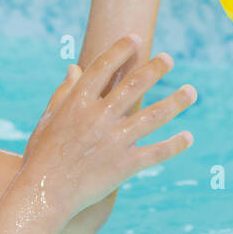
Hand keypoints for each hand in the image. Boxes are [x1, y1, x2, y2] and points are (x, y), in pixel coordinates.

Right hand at [18, 35, 195, 219]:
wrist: (44, 194)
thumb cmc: (41, 156)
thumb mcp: (48, 120)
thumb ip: (63, 93)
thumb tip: (73, 68)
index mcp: (77, 104)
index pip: (102, 68)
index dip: (120, 50)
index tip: (135, 39)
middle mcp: (98, 118)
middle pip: (134, 86)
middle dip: (155, 69)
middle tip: (169, 59)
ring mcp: (114, 141)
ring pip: (154, 116)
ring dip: (176, 102)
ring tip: (191, 91)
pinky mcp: (125, 165)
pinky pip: (157, 152)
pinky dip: (175, 145)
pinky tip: (188, 137)